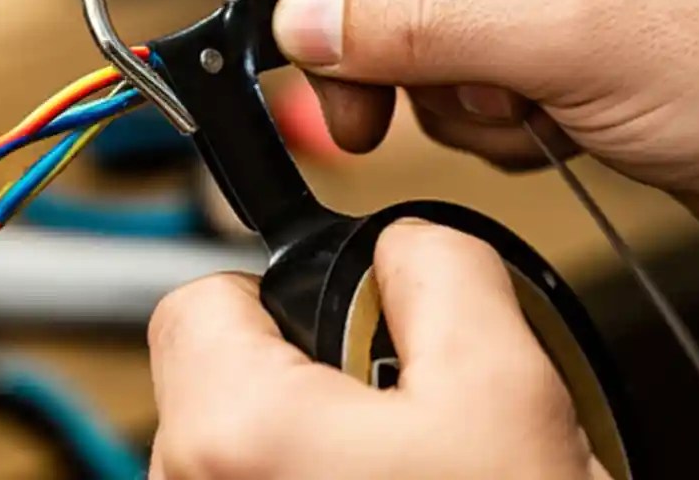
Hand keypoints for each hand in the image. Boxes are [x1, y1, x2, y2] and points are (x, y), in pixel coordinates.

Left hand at [147, 219, 610, 479]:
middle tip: (390, 418)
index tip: (334, 326)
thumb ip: (438, 270)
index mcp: (231, 432)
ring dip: (304, 446)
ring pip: (232, 447)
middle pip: (210, 378)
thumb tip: (402, 242)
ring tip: (397, 478)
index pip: (194, 301)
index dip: (275, 297)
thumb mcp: (505, 387)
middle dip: (298, 376)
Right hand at [247, 0, 698, 254]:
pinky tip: (545, 126)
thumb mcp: (573, 27)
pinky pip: (450, 69)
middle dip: (369, 26)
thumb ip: (418, 18)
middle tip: (347, 98)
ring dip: (432, 82)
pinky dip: (476, 113)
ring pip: (409, 15)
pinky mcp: (546, 37)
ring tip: (502, 110)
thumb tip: (301, 18)